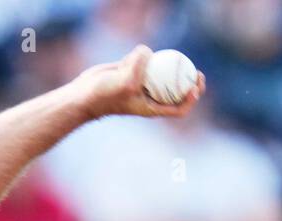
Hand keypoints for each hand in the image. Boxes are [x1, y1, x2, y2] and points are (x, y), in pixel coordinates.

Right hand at [71, 45, 205, 121]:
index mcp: (152, 108)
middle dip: (189, 81)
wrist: (85, 94)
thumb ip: (140, 66)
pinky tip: (127, 59)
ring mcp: (142, 85)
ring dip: (157, 63)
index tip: (194, 86)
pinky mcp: (133, 73)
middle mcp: (150, 97)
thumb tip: (148, 51)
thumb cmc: (105, 95)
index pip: (179, 109)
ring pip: (160, 71)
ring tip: (140, 62)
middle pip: (177, 91)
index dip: (191, 99)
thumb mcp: (126, 82)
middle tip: (196, 71)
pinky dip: (139, 57)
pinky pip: (145, 61)